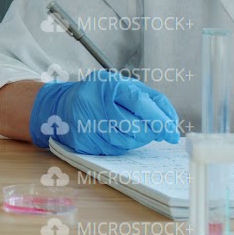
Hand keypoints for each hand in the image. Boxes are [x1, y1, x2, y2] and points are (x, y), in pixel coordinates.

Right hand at [29, 70, 180, 155]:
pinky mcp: (83, 141)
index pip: (140, 103)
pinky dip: (122, 145)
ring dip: (137, 140)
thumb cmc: (98, 95)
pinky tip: (117, 135)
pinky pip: (113, 150)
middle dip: (151, 133)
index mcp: (108, 84)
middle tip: (156, 133)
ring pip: (126, 141)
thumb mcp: (122, 85)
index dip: (160, 120)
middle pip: (135, 126)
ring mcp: (86, 123)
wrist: (61, 107)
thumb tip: (170, 121)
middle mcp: (95, 103)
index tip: (173, 134)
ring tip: (133, 130)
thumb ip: (149, 98)